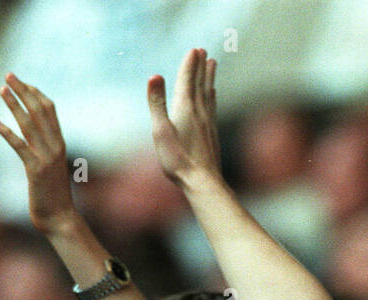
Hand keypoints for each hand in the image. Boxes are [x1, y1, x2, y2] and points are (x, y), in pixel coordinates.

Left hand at [0, 74, 78, 235]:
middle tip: (8, 76)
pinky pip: (19, 147)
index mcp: (60, 144)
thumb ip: (45, 153)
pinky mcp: (35, 170)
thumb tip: (33, 142)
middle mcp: (55, 147)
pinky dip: (7, 133)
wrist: (60, 219)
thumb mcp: (51, 169)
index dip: (35, 94)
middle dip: (23, 91)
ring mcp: (46, 158)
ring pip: (29, 124)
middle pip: (39, 110)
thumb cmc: (54, 196)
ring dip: (14, 104)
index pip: (50, 110)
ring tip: (1, 90)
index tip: (22, 83)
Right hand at [148, 48, 221, 187]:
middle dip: (200, 66)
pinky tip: (213, 95)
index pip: (187, 80)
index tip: (194, 49)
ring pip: (209, 93)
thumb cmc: (177, 160)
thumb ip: (156, 103)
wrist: (202, 182)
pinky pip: (212, 107)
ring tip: (213, 63)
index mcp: (185, 109)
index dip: (189, 64)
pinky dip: (212, 95)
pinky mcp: (212, 133)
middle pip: (200, 83)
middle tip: (203, 50)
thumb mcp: (160, 130)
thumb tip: (154, 75)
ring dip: (209, 77)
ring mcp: (208, 123)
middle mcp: (199, 112)